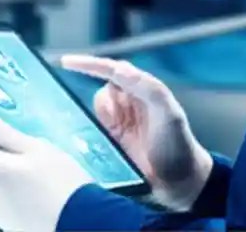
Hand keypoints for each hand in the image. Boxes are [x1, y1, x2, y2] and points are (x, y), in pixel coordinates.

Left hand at [0, 106, 94, 231]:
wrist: (83, 224)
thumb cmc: (63, 182)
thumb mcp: (37, 148)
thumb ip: (2, 131)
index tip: (2, 134)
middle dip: (2, 160)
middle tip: (32, 159)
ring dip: (10, 182)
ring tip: (40, 182)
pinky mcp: (8, 228)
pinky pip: (7, 206)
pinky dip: (18, 201)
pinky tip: (41, 201)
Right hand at [61, 55, 211, 210]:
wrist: (179, 182)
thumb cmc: (178, 145)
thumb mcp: (169, 113)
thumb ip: (148, 88)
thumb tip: (118, 69)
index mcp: (144, 89)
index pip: (114, 69)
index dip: (90, 64)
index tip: (66, 62)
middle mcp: (131, 101)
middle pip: (104, 88)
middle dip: (104, 102)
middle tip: (118, 123)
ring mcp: (121, 120)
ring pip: (97, 107)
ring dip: (101, 116)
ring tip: (119, 136)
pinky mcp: (112, 139)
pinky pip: (95, 126)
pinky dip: (92, 128)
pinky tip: (103, 139)